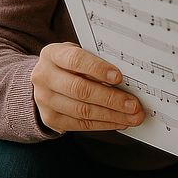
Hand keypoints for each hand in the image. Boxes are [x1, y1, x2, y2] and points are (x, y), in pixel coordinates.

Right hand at [31, 42, 145, 133]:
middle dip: (111, 98)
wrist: (45, 79)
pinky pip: (80, 124)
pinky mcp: (50, 118)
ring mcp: (44, 100)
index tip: (119, 77)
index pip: (76, 60)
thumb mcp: (79, 53)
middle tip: (133, 105)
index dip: (98, 69)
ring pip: (82, 110)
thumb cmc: (69, 63)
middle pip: (80, 90)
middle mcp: (44, 77)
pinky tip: (119, 122)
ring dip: (111, 115)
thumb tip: (126, 77)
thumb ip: (96, 61)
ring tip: (132, 117)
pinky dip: (103, 124)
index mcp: (53, 54)